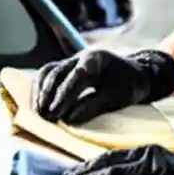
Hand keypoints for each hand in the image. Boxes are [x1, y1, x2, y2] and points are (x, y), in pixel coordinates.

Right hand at [33, 49, 173, 124]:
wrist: (135, 74)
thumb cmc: (129, 86)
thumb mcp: (118, 97)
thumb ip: (94, 105)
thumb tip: (70, 117)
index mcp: (95, 59)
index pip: (75, 76)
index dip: (64, 96)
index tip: (56, 113)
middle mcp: (79, 57)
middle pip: (56, 72)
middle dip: (48, 96)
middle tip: (44, 117)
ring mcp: (70, 61)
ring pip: (48, 72)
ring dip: (41, 92)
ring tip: (38, 113)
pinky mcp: (65, 69)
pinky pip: (48, 75)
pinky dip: (41, 89)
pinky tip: (38, 104)